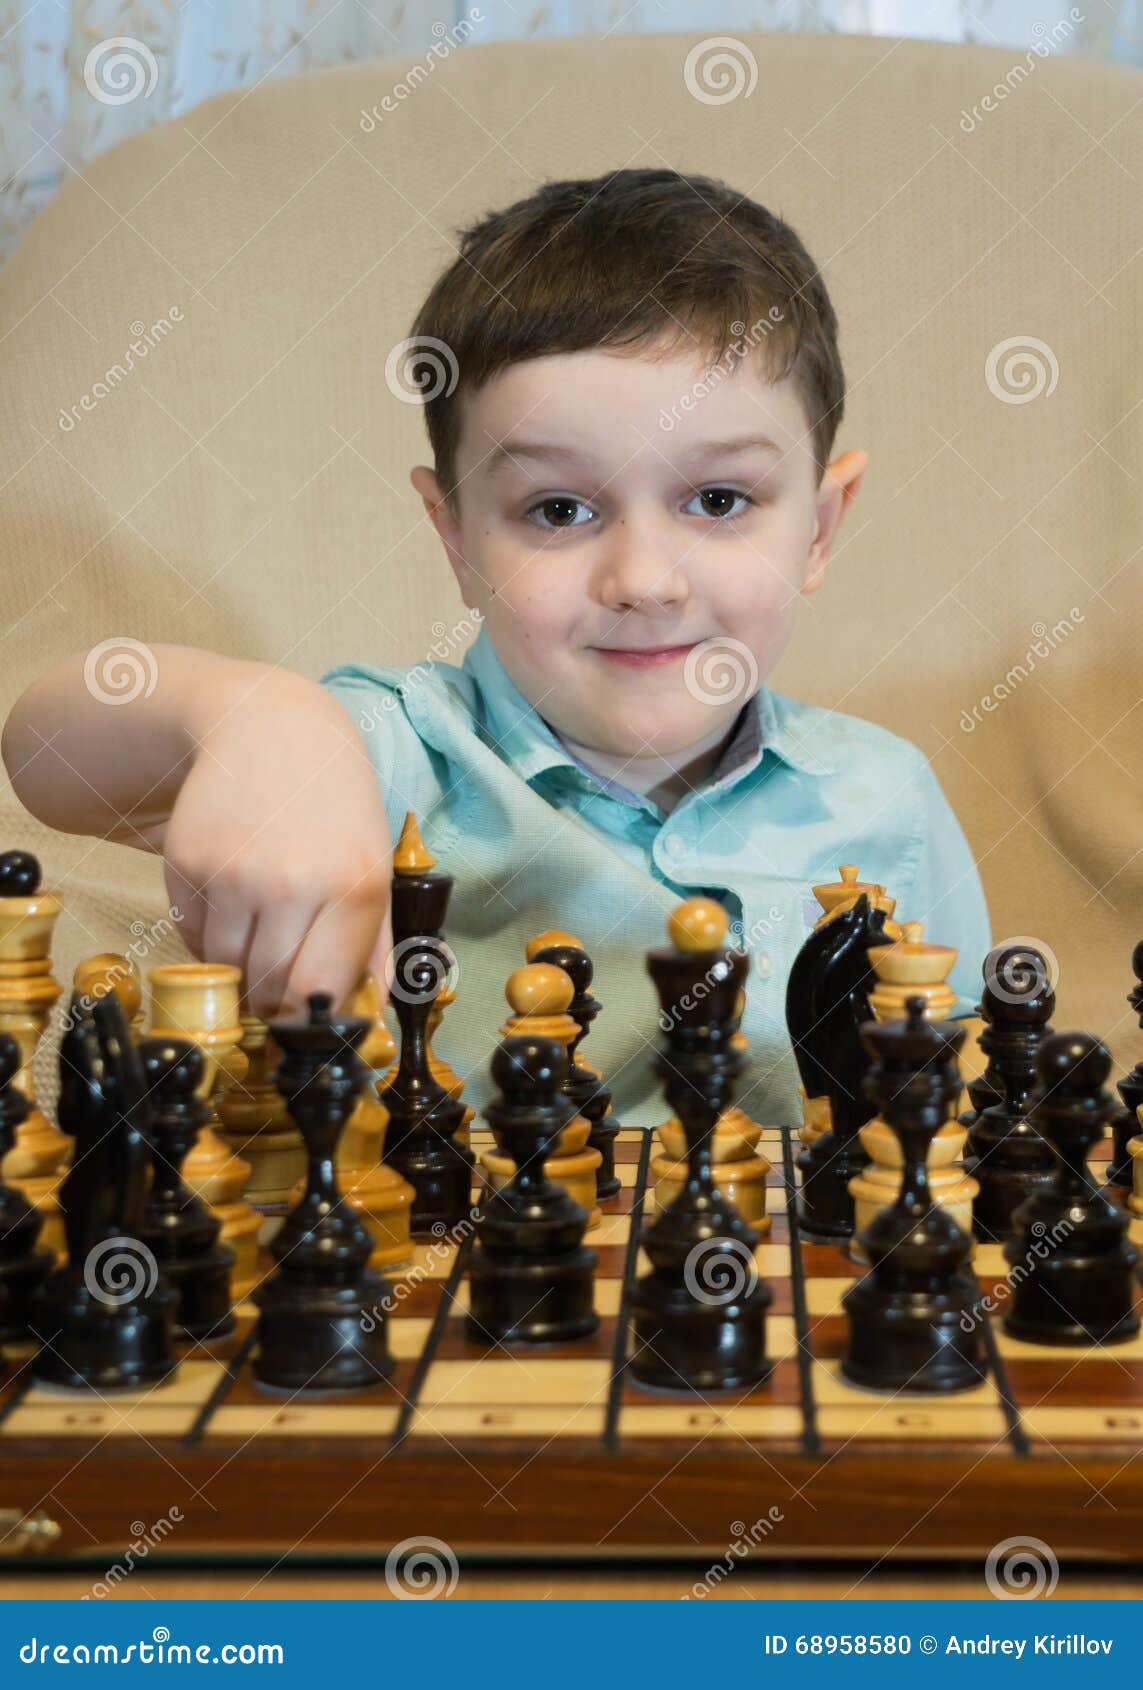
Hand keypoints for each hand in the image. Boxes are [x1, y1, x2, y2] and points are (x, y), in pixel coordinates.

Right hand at [158, 675, 392, 1020]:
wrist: (269, 728)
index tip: (305, 1015)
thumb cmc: (333, 803)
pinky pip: (191, 936)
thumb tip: (370, 1013)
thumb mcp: (372, 862)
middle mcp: (294, 884)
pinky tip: (230, 895)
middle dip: (273, 995)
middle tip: (279, 972)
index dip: (309, 1016)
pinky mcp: (188, 863)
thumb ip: (373, 943)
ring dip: (239, 963)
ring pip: (227, 967)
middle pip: (270, 988)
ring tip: (258, 922)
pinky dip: (207, 934)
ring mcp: (235, 874)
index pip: (318, 993)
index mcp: (354, 888)